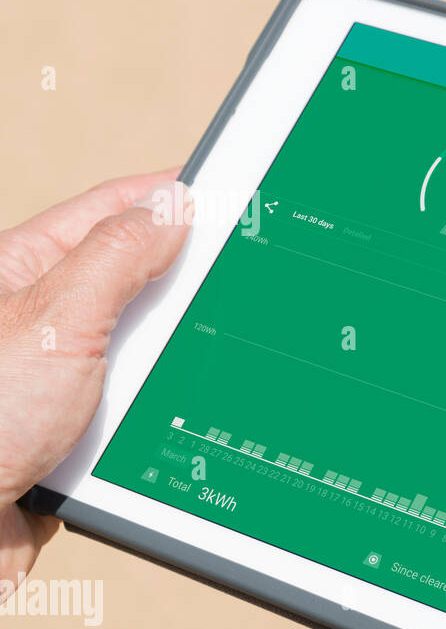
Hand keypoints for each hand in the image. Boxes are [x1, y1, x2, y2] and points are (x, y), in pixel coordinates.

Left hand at [0, 171, 189, 588]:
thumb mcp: (56, 320)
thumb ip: (117, 256)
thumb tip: (169, 207)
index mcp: (19, 271)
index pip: (109, 212)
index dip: (168, 198)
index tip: (226, 196)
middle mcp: (35, 319)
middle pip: (133, 280)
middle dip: (183, 284)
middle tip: (239, 277)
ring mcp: (53, 376)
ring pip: (140, 349)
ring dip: (171, 359)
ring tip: (209, 355)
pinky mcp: (71, 432)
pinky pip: (137, 408)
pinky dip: (162, 411)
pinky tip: (186, 415)